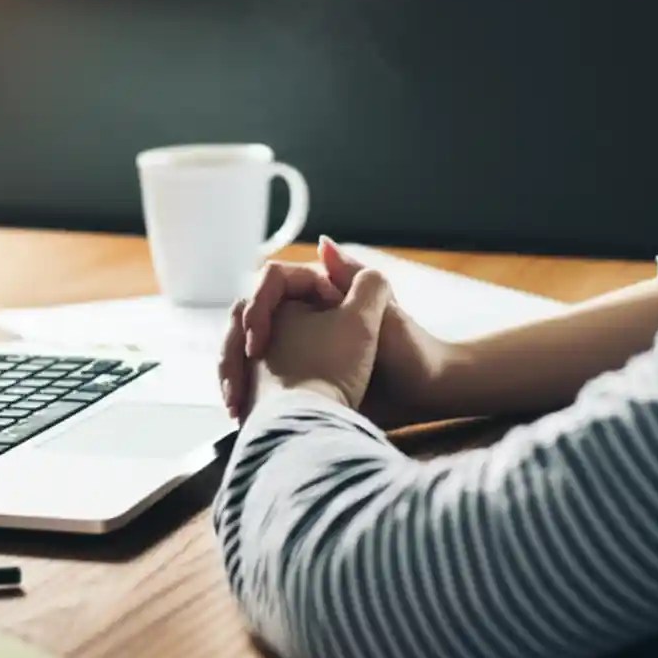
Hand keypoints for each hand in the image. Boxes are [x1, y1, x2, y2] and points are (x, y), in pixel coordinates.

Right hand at [218, 237, 455, 422]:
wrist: (422, 396)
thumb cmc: (409, 351)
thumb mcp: (380, 313)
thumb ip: (353, 278)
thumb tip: (322, 243)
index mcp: (321, 295)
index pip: (269, 288)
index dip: (256, 309)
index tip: (257, 340)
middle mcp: (305, 318)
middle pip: (250, 323)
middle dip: (234, 352)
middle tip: (235, 385)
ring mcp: (298, 349)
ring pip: (247, 356)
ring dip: (235, 378)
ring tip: (235, 406)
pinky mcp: (299, 379)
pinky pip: (259, 382)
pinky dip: (247, 396)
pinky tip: (243, 414)